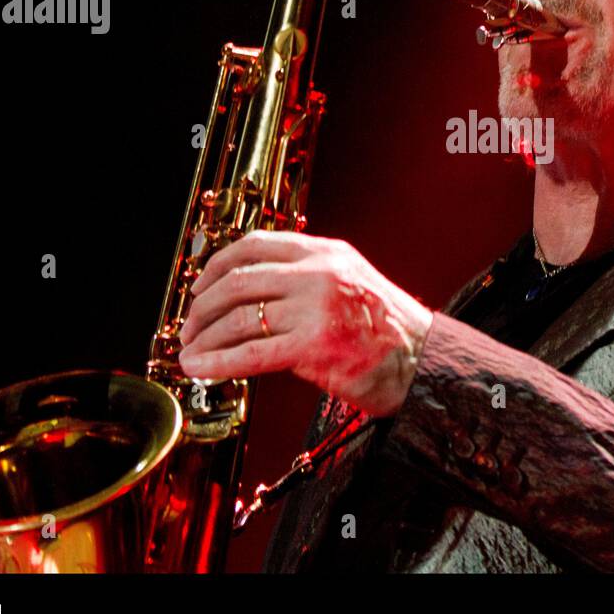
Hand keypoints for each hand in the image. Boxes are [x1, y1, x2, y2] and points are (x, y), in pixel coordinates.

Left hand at [177, 231, 432, 417]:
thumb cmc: (388, 332)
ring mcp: (316, 307)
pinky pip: (251, 353)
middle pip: (238, 279)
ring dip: (204, 337)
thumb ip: (307, 280)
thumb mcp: (350, 283)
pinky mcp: (314, 345)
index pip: (256, 244)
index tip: (200, 286)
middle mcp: (319, 272)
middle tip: (189, 326)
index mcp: (326, 252)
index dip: (217, 264)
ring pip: (238, 317)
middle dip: (201, 306)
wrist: (425, 361)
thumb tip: (251, 297)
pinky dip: (217, 362)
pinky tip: (200, 369)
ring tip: (190, 353)